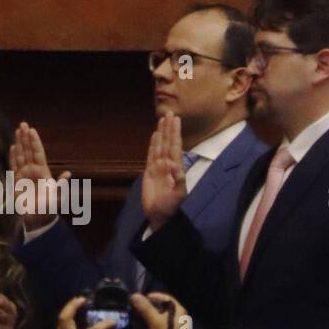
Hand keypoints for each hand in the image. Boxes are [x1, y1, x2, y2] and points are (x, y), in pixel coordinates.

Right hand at [10, 122, 70, 231]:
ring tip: (17, 131)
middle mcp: (33, 170)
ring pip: (21, 155)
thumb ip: (60, 185)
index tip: (32, 130)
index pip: (37, 153)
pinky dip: (13, 156)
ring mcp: (24, 174)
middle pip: (28, 150)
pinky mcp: (17, 181)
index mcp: (43, 171)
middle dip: (26, 137)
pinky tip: (12, 147)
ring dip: (19, 143)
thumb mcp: (57, 197)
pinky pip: (14, 165)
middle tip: (23, 124)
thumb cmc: (49, 208)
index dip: (34, 142)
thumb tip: (68, 174)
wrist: (37, 218)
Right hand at [129, 292, 194, 328]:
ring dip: (150, 316)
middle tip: (137, 308)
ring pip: (161, 317)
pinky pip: (161, 325)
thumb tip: (135, 295)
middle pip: (162, 307)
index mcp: (178, 310)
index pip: (165, 297)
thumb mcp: (154, 321)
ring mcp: (176, 327)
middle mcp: (179, 317)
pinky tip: (144, 327)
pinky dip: (153, 324)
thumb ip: (145, 308)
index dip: (153, 296)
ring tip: (138, 317)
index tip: (141, 298)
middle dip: (149, 307)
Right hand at [141, 112, 187, 230]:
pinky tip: (154, 136)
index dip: (175, 133)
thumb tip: (176, 167)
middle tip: (169, 112)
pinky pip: (151, 155)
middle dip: (169, 128)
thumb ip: (179, 181)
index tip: (176, 120)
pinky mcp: (149, 172)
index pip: (175, 146)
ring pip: (160, 146)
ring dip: (161, 133)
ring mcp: (158, 167)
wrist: (160, 215)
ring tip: (162, 119)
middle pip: (168, 142)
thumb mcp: (179, 195)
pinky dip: (153, 145)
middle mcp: (167, 165)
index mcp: (176, 168)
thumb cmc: (171, 207)